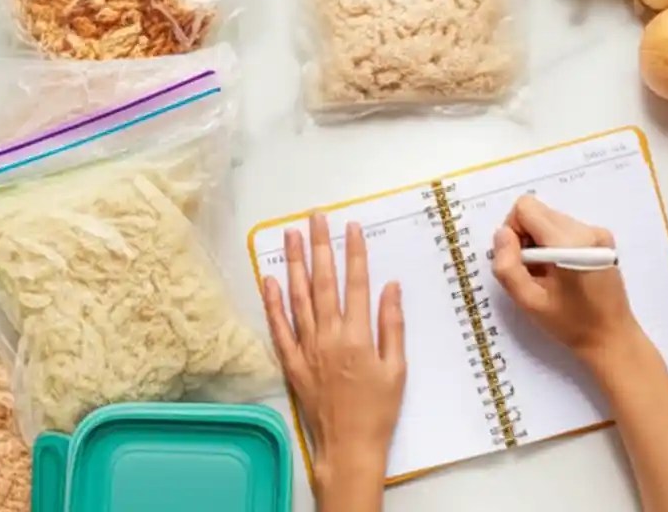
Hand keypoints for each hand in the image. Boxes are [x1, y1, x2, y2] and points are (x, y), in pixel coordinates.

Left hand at [261, 214, 405, 500]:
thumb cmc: (379, 411)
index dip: (354, 253)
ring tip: (292, 236)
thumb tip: (390, 287)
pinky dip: (273, 303)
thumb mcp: (397, 368)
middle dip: (320, 247)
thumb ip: (392, 325)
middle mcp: (330, 337)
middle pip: (324, 282)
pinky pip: (279, 328)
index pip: (356, 284)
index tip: (352, 227)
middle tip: (316, 218)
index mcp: (359, 336)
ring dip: (296, 264)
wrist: (349, 447)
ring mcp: (308, 349)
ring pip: (299, 298)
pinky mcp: (293, 363)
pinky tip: (270, 279)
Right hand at [491, 196, 642, 367]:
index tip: (519, 261)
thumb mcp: (529, 301)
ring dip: (540, 243)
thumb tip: (501, 234)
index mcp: (570, 242)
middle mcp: (586, 229)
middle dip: (526, 237)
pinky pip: (564, 229)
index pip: (525, 207)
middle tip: (532, 272)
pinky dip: (554, 245)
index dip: (513, 231)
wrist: (612, 337)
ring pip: (549, 219)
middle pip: (538, 211)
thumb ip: (507, 266)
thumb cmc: (570, 323)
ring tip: (548, 275)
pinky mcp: (602, 238)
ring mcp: (597, 232)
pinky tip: (561, 272)